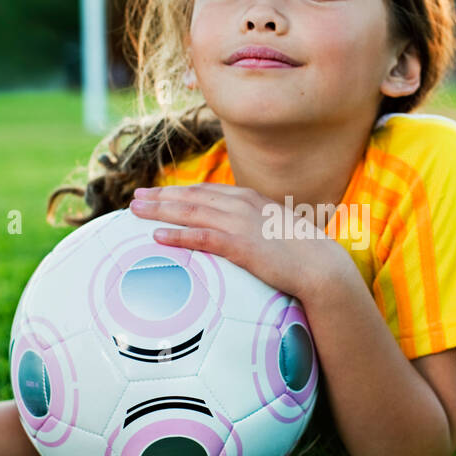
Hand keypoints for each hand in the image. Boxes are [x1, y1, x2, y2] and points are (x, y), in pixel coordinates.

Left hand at [128, 183, 351, 301]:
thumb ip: (253, 225)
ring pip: (190, 211)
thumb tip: (237, 234)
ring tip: (136, 210)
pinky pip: (201, 238)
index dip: (178, 190)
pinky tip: (157, 236)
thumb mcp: (273, 229)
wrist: (321, 265)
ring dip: (160, 210)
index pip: (205, 191)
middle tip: (134, 197)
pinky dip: (177, 235)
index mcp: (248, 199)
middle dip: (160, 196)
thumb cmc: (300, 252)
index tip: (155, 192)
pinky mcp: (240, 245)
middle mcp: (241, 204)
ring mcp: (240, 223)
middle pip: (191, 196)